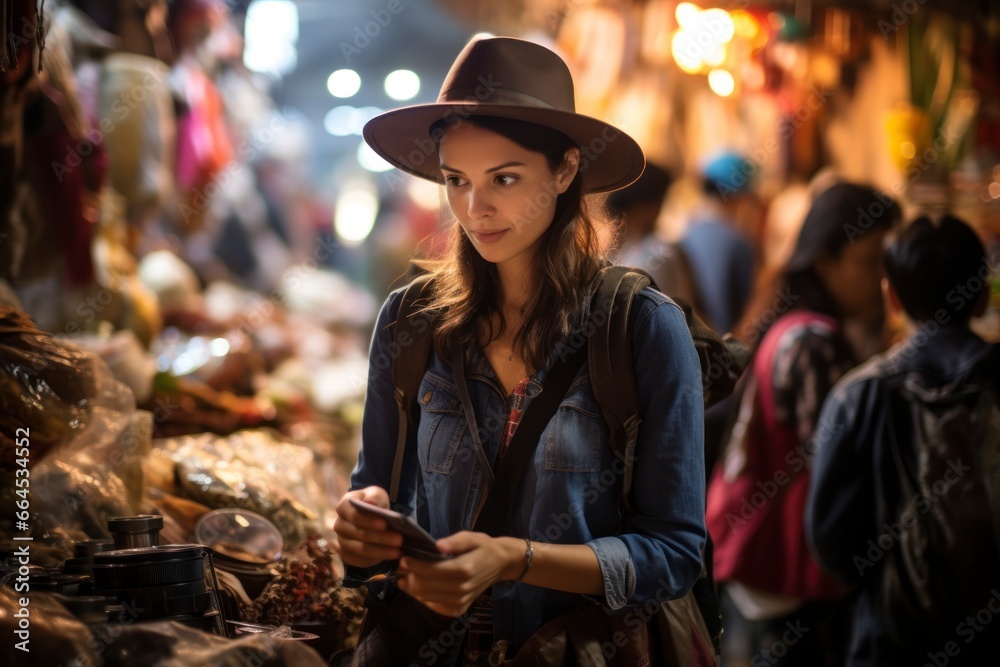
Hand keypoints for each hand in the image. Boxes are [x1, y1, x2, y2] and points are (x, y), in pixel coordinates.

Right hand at [333, 486, 402, 567]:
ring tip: (398, 551)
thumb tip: (370, 502)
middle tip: (399, 539)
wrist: (373, 516)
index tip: (385, 524)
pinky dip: (377, 559)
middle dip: (380, 538)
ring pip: (361, 550)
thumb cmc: (374, 503)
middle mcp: (339, 526)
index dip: (368, 521)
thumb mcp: (376, 494)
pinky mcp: (348, 555)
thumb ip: (374, 497)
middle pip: (359, 534)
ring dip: (381, 551)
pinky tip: (391, 556)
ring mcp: (342, 542)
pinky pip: (361, 561)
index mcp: (344, 507)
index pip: (353, 515)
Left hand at [396, 532, 522, 616]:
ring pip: (426, 598)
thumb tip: (436, 546)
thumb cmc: (484, 547)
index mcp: (464, 569)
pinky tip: (419, 587)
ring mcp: (460, 602)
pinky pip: (433, 606)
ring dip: (412, 587)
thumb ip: (453, 542)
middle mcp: (462, 589)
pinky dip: (423, 597)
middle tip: (401, 567)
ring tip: (405, 576)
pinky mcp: (459, 609)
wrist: (501, 565)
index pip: (431, 571)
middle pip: (424, 587)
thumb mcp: (470, 537)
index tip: (403, 558)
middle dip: (408, 576)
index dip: (413, 565)